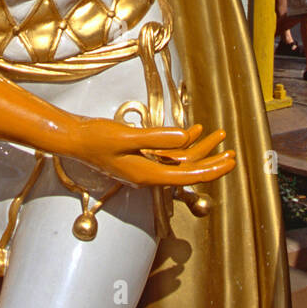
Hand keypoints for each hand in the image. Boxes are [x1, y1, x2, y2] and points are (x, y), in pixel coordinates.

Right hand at [71, 118, 235, 188]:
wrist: (74, 139)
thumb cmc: (96, 138)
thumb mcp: (127, 136)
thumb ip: (157, 138)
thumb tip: (185, 139)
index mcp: (146, 174)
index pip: (186, 176)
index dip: (210, 170)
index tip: (228, 163)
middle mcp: (148, 174)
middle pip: (187, 171)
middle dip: (210, 162)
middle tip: (232, 154)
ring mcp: (144, 166)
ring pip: (178, 162)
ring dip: (198, 149)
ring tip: (217, 135)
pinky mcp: (139, 158)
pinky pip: (166, 154)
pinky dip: (181, 143)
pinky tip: (192, 131)